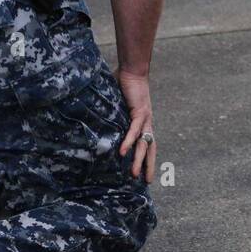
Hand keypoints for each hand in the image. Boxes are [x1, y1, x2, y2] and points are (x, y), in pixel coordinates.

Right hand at [116, 67, 155, 182]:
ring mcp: (144, 118)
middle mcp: (146, 123)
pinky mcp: (139, 111)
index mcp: (143, 122)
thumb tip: (100, 118)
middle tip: (146, 182)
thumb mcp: (119, 104)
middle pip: (149, 148)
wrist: (133, 70)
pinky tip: (123, 152)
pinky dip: (128, 141)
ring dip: (138, 159)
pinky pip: (134, 130)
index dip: (147, 158)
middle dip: (148, 165)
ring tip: (133, 174)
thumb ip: (114, 113)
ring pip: (143, 143)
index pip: (147, 144)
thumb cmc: (125, 84)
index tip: (144, 174)